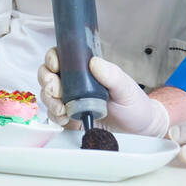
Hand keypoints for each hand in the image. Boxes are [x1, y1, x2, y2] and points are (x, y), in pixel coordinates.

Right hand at [37, 49, 169, 137]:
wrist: (139, 129)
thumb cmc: (134, 104)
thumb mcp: (125, 87)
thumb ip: (111, 74)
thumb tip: (93, 62)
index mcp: (85, 70)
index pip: (61, 57)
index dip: (52, 58)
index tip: (55, 65)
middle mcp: (74, 83)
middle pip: (47, 75)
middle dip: (46, 81)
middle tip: (56, 90)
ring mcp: (70, 101)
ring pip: (47, 95)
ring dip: (50, 100)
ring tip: (62, 108)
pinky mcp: (69, 119)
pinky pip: (53, 116)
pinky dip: (55, 117)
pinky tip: (65, 118)